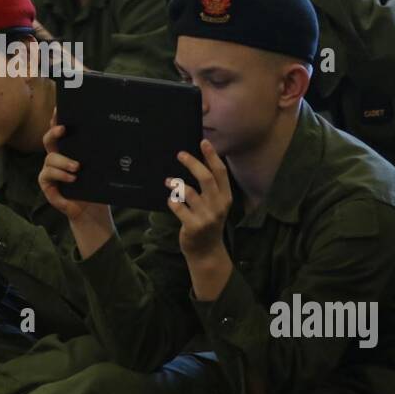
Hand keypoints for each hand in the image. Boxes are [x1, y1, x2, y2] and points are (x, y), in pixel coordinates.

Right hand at [39, 112, 114, 255]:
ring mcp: (50, 170)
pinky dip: (60, 175)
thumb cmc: (95, 186)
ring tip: (77, 167)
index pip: (61, 130)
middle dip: (54, 132)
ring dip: (63, 161)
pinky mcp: (47, 184)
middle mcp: (57, 157)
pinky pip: (47, 174)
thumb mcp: (100, 167)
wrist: (91, 210)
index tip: (60, 108)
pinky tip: (72, 178)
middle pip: (49, 139)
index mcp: (69, 150)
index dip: (58, 118)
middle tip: (63, 129)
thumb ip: (100, 154)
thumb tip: (116, 135)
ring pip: (50, 158)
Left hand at [166, 139, 231, 263]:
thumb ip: (211, 188)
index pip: (221, 173)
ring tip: (169, 181)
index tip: (203, 142)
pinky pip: (178, 207)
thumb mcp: (216, 205)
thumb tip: (198, 162)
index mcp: (226, 198)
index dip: (212, 156)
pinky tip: (170, 200)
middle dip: (192, 163)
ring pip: (188, 192)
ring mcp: (206, 217)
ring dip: (176, 183)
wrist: (206, 251)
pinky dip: (171, 201)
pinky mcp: (193, 226)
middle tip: (180, 154)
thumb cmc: (208, 222)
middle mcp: (218, 206)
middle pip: (206, 178)